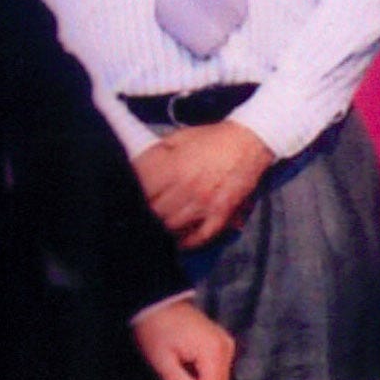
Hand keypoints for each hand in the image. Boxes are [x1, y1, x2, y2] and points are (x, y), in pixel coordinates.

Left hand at [133, 298, 236, 379]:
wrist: (157, 304)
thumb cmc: (156, 330)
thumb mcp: (163, 362)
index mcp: (214, 352)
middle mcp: (226, 348)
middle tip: (172, 378)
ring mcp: (226, 345)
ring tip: (177, 368)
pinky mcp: (223, 345)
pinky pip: (216, 371)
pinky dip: (201, 374)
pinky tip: (186, 363)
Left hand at [136, 122, 277, 248]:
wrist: (251, 140)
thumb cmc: (213, 138)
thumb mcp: (180, 137)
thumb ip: (157, 153)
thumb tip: (135, 168)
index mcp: (175, 167)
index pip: (143, 190)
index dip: (133, 194)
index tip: (128, 197)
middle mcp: (188, 187)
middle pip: (154, 211)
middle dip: (146, 211)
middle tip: (142, 211)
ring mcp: (205, 203)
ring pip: (173, 226)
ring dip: (163, 226)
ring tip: (158, 224)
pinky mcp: (222, 212)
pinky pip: (202, 236)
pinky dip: (188, 242)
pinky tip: (179, 240)